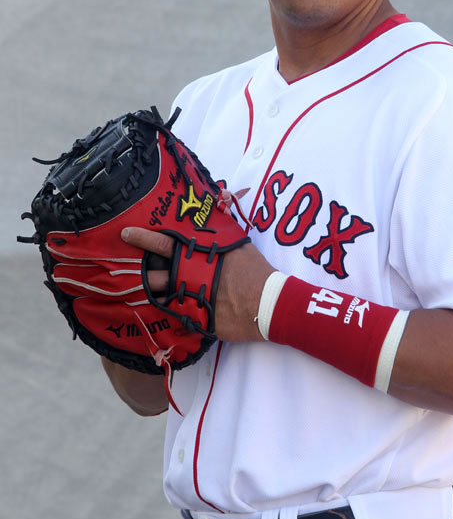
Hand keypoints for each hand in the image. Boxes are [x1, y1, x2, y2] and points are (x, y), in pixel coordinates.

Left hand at [121, 227, 272, 342]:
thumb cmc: (254, 269)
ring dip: (149, 295)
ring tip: (134, 294)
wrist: (266, 302)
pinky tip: (158, 316)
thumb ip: (225, 227)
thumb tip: (225, 199)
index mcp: (198, 255)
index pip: (163, 243)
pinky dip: (167, 315)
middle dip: (137, 273)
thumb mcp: (239, 243)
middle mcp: (189, 276)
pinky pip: (175, 317)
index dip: (143, 238)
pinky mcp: (196, 319)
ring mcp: (190, 300)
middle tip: (120, 271)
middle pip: (154, 275)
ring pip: (160, 298)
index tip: (126, 234)